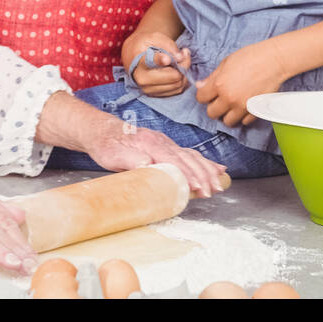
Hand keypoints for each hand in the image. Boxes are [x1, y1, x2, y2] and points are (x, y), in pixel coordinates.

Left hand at [82, 120, 227, 196]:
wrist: (101, 131)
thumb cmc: (107, 145)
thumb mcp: (113, 155)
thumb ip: (131, 159)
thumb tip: (146, 164)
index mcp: (151, 144)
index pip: (175, 161)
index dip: (188, 175)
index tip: (199, 188)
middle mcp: (163, 142)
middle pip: (188, 159)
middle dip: (204, 175)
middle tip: (215, 190)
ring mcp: (166, 143)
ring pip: (192, 156)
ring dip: (207, 170)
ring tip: (220, 183)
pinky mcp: (167, 147)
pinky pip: (189, 154)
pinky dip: (204, 162)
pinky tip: (216, 167)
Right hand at [122, 30, 189, 96]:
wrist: (134, 56)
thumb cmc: (146, 44)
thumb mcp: (155, 38)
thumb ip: (169, 45)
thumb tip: (181, 57)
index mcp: (140, 63)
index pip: (152, 63)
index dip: (161, 60)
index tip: (167, 59)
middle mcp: (143, 80)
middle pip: (174, 76)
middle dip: (183, 65)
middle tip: (184, 54)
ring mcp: (150, 90)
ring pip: (178, 85)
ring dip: (184, 72)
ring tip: (182, 60)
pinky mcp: (157, 95)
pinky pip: (177, 90)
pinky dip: (182, 79)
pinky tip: (179, 69)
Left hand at [195, 39, 289, 127]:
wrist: (273, 60)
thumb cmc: (251, 57)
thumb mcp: (226, 62)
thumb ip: (212, 77)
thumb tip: (200, 86)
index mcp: (220, 84)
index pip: (201, 98)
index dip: (204, 95)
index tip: (208, 93)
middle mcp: (229, 98)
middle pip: (212, 113)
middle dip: (214, 107)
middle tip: (220, 99)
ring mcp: (243, 107)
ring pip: (228, 122)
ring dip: (228, 114)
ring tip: (232, 105)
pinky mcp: (255, 111)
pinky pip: (244, 122)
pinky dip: (243, 116)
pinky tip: (244, 106)